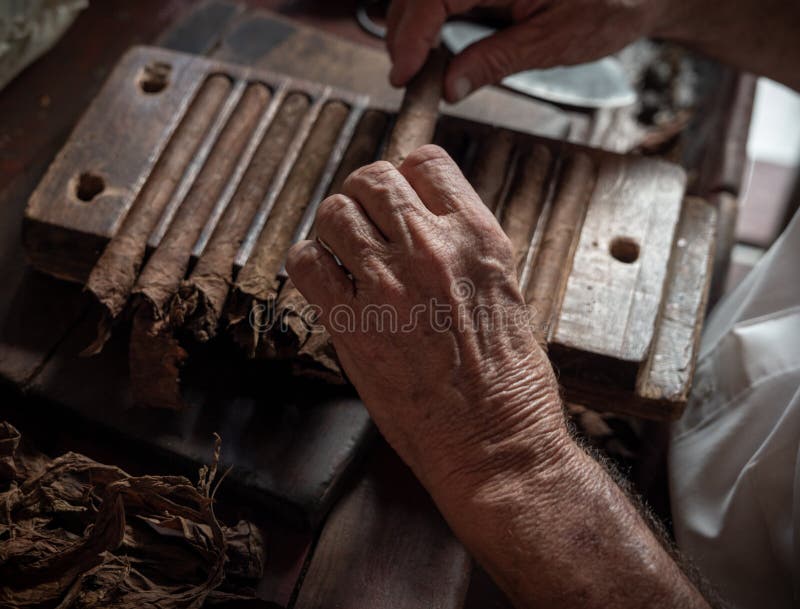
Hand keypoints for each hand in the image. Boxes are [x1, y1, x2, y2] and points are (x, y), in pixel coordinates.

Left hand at [286, 145, 568, 494]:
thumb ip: (458, 247)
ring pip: (333, 212)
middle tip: (367, 224)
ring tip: (347, 255)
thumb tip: (416, 221)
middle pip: (372, 178)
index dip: (406, 174)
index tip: (400, 195)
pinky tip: (329, 283)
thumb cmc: (508, 379)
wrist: (494, 443)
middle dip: (365, 195)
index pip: (426, 162)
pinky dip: (311, 264)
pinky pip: (306, 263)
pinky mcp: (351, 324)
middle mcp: (431, 249)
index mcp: (478, 236)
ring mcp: (388, 284)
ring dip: (335, 230)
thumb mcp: (503, 289)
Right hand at [386, 0, 666, 101]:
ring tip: (416, 63)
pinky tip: (435, 41)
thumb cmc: (613, 4)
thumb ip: (495, 60)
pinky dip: (434, 12)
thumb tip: (450, 86)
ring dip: (414, 21)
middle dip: (405, 30)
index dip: (411, 35)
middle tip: (405, 76)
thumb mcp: (553, 42)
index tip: (403, 75)